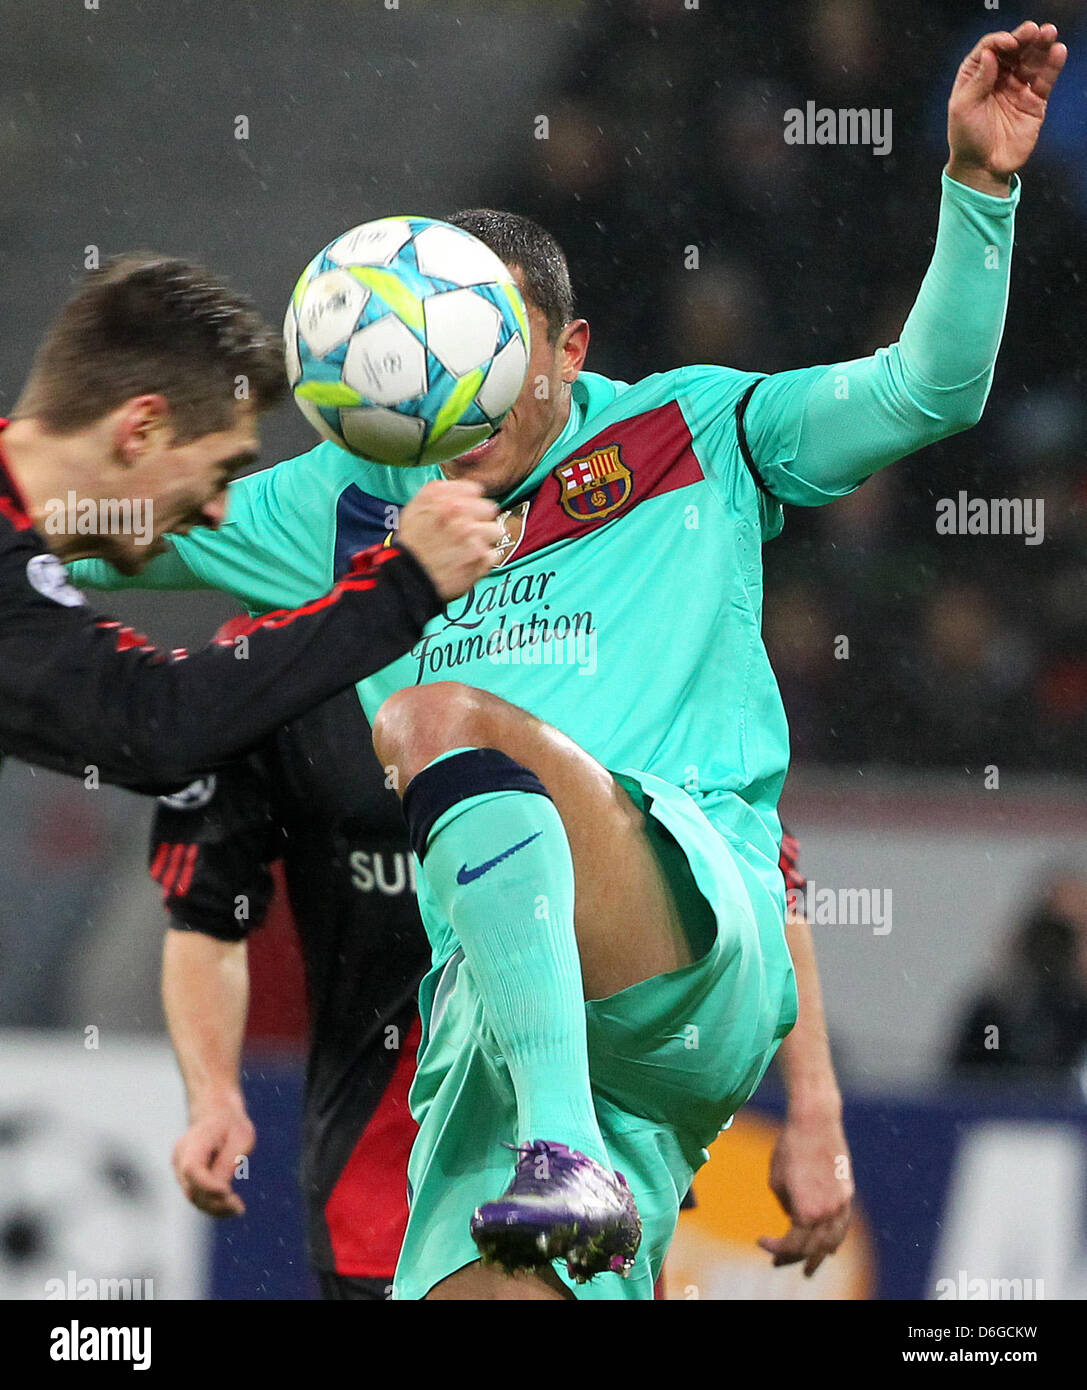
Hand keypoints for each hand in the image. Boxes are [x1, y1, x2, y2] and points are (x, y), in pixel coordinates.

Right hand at [171, 1102, 254, 1217]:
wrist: (217, 1114)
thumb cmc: (232, 1125)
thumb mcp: (240, 1138)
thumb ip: (228, 1163)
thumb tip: (221, 1193)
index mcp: (194, 1141)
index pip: (193, 1169)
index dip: (208, 1185)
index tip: (229, 1192)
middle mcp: (180, 1156)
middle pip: (192, 1188)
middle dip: (215, 1203)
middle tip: (239, 1208)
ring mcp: (179, 1168)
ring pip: (192, 1196)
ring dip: (214, 1207)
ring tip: (237, 1209)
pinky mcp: (185, 1177)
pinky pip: (196, 1194)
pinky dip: (211, 1203)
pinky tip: (230, 1206)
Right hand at [397, 479, 501, 601]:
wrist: (409, 579)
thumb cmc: (411, 545)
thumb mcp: (414, 508)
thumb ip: (438, 492)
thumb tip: (461, 487)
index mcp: (445, 498)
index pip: (475, 490)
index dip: (470, 502)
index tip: (464, 512)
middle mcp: (461, 513)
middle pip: (490, 509)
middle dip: (480, 519)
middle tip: (467, 532)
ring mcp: (474, 536)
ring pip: (496, 531)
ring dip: (485, 539)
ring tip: (469, 548)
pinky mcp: (481, 558)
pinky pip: (494, 554)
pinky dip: (483, 560)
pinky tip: (468, 562)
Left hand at [758, 1106, 853, 1277]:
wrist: (815, 1121)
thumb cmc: (789, 1147)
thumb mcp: (776, 1179)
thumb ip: (786, 1205)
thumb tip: (794, 1217)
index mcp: (806, 1211)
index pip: (791, 1245)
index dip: (774, 1248)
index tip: (760, 1241)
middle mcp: (827, 1212)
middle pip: (811, 1248)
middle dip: (793, 1258)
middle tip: (778, 1264)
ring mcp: (841, 1203)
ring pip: (832, 1241)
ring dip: (819, 1257)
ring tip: (809, 1268)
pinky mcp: (847, 1192)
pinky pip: (843, 1225)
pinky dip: (835, 1239)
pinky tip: (829, 1247)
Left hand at [947, 21, 1067, 192]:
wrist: (982, 168)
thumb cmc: (967, 138)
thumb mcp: (962, 108)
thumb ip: (977, 80)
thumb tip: (991, 54)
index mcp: (977, 76)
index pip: (991, 49)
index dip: (1000, 42)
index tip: (1008, 45)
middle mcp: (999, 78)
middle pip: (1014, 50)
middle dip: (1024, 38)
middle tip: (1033, 30)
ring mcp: (1018, 88)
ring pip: (1032, 60)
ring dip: (1041, 45)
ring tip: (1049, 33)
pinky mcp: (1034, 102)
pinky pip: (1045, 80)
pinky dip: (1052, 65)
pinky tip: (1058, 52)